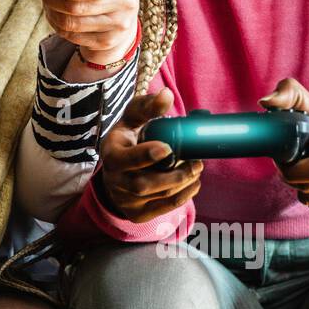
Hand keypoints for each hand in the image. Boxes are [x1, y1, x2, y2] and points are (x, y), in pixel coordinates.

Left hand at [36, 0, 139, 66]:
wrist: (122, 10)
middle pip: (77, 8)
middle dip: (51, 1)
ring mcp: (120, 23)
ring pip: (72, 24)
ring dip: (52, 13)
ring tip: (48, 3)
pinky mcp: (109, 41)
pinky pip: (74, 37)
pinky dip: (59, 27)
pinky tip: (58, 16)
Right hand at [96, 88, 202, 222]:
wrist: (117, 171)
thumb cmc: (129, 139)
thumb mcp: (132, 119)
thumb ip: (148, 107)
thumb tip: (167, 95)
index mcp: (111, 154)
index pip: (124, 160)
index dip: (145, 156)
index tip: (167, 148)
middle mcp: (114, 180)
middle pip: (143, 184)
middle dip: (174, 175)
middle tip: (197, 163)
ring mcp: (125, 200)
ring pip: (157, 197)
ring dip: (183, 184)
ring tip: (197, 169)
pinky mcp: (137, 213)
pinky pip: (163, 208)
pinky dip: (183, 197)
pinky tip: (193, 184)